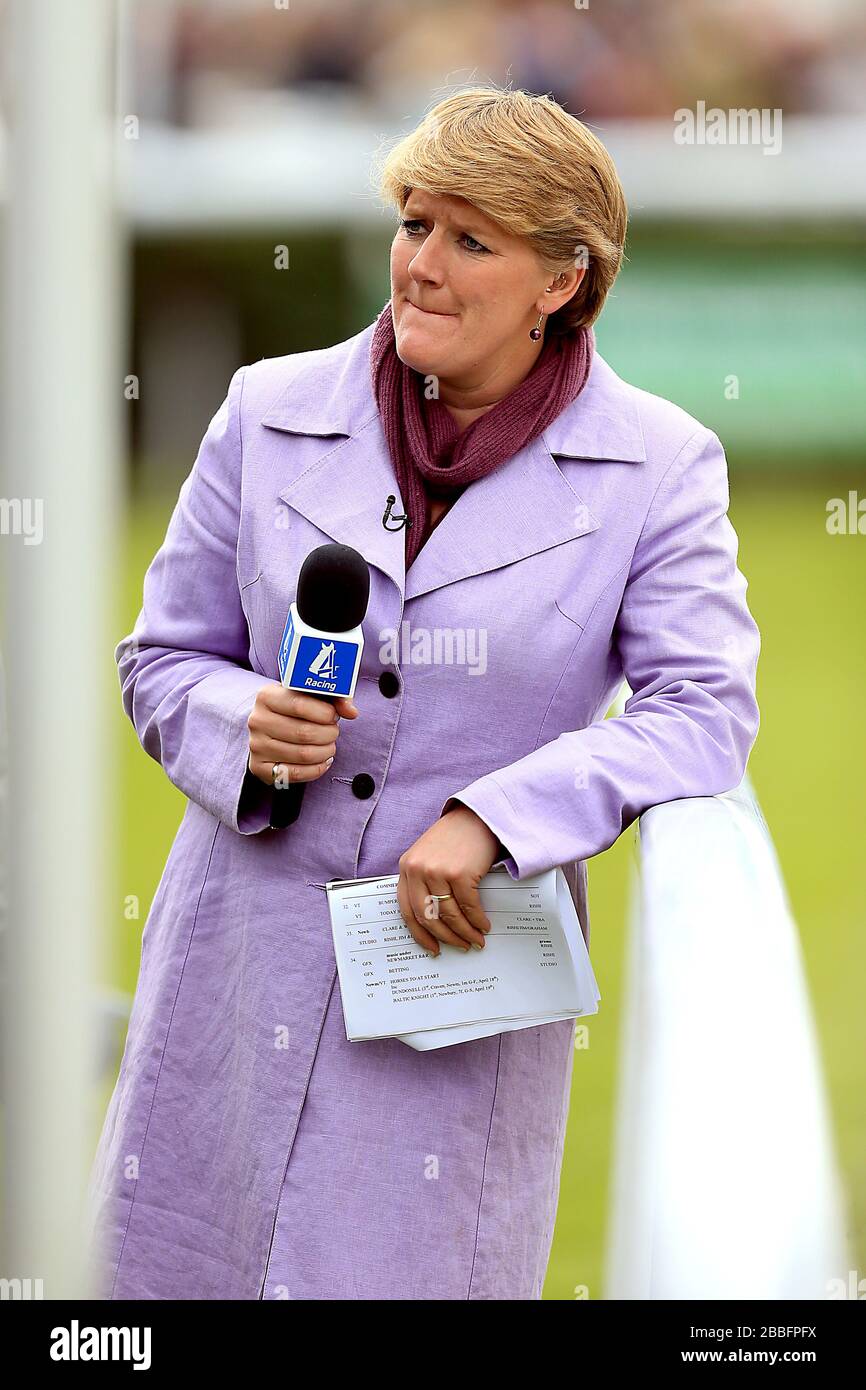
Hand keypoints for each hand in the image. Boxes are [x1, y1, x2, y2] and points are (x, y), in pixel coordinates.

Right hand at [247, 685, 357, 786]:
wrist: (270, 725)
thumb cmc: (297, 708)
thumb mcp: (312, 695)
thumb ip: (335, 697)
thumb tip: (352, 712)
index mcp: (266, 696)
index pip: (299, 705)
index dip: (325, 713)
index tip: (334, 716)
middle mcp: (257, 720)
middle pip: (303, 732)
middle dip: (328, 734)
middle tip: (334, 732)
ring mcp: (256, 746)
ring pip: (303, 755)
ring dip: (326, 752)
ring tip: (330, 746)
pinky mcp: (259, 767)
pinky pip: (296, 774)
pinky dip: (317, 769)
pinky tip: (324, 761)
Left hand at [397, 805, 500, 955]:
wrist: (477, 816)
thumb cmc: (455, 838)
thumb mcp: (429, 856)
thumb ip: (424, 882)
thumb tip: (435, 921)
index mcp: (406, 868)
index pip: (407, 911)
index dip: (420, 934)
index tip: (432, 947)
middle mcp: (418, 870)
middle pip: (428, 917)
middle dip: (446, 937)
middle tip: (460, 946)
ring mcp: (438, 871)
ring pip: (450, 915)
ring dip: (465, 933)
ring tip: (476, 940)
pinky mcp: (460, 873)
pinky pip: (469, 907)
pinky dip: (477, 920)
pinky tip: (484, 925)